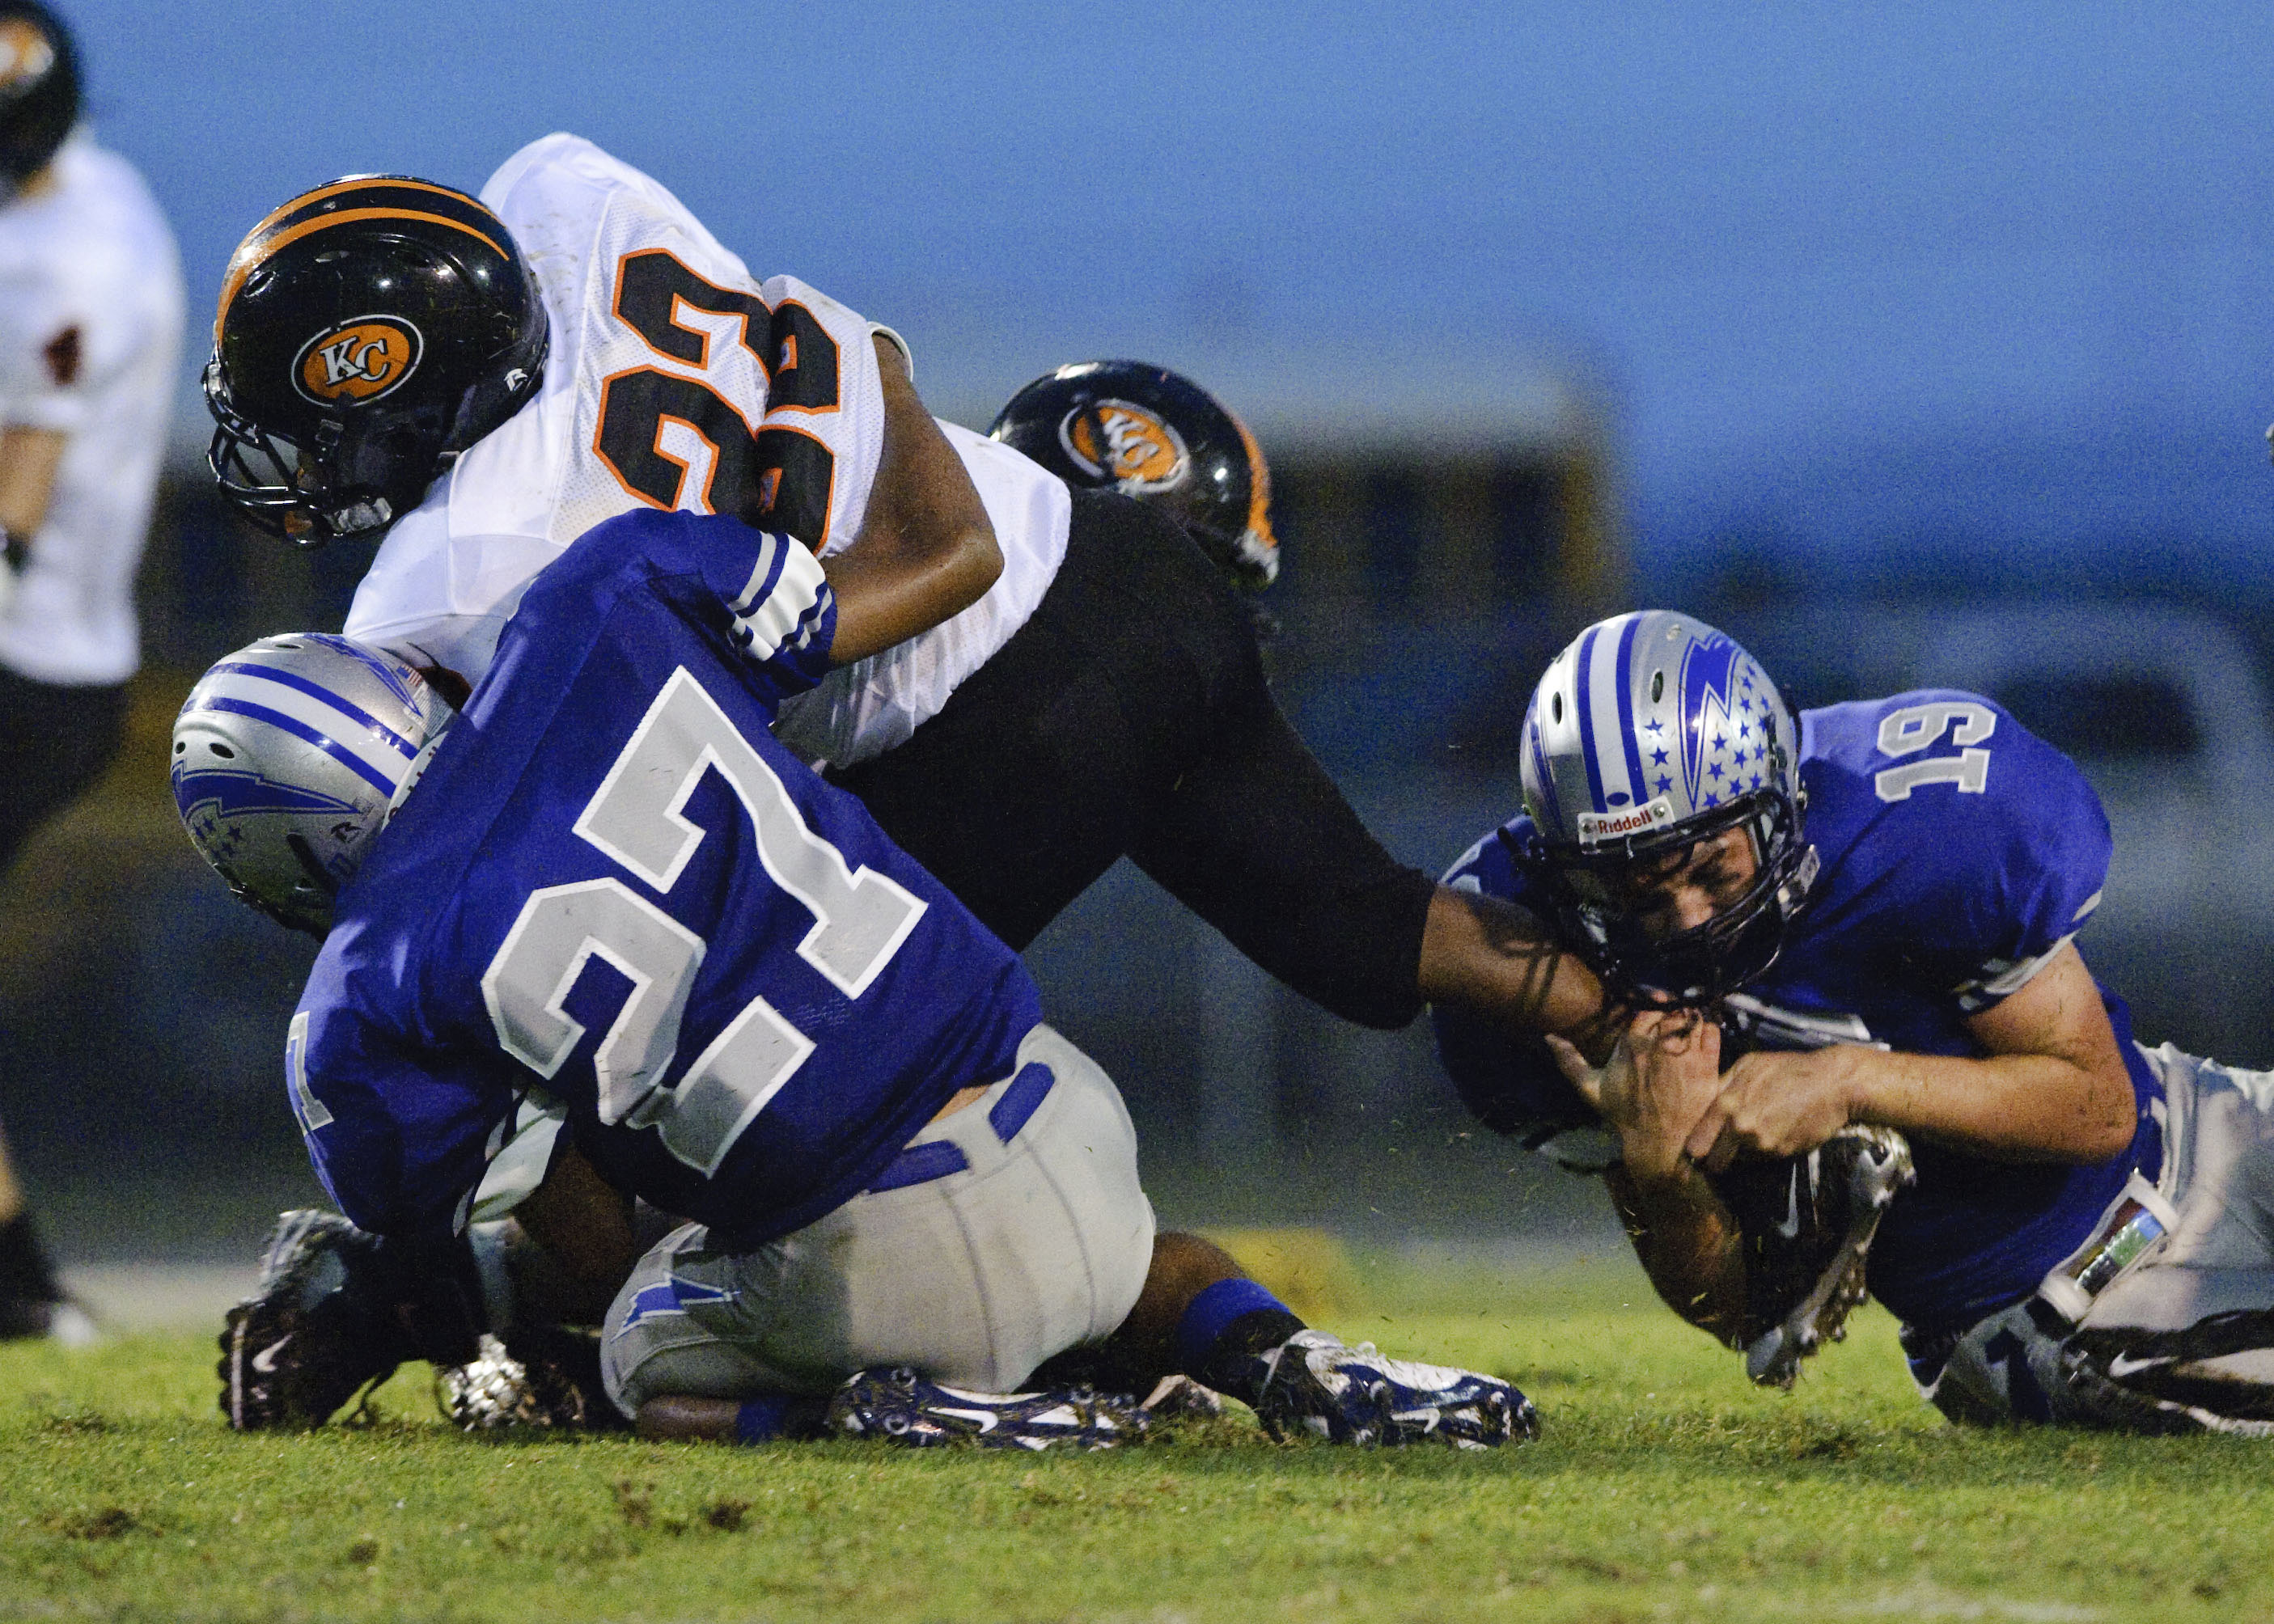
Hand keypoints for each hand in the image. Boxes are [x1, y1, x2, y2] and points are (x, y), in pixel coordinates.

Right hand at [1554, 1010, 1721, 1182]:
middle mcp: (1658, 1046)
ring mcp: (1685, 1056)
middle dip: (1674, 1015)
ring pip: (1693, 1018)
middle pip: (1672, 1012)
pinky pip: (1713, 1033)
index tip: (1655, 1019)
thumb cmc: (1623, 1114)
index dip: (1653, 1012)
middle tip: (1675, 1025)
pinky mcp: (1706, 1069)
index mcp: (1632, 1045)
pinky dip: (1709, 1030)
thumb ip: (1570, 1062)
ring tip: (1689, 1030)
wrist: (1656, 1142)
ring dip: (1692, 1021)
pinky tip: (1703, 1040)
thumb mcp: (1590, 1089)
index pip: (1648, 1011)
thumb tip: (1549, 1038)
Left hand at [1684, 1045, 1863, 1171]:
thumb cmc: (1789, 1069)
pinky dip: (1761, 1152)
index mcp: (1726, 1104)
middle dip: (1712, 1160)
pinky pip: (1761, 1159)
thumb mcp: (1748, 1065)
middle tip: (1717, 1152)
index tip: (1696, 1148)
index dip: (1694, 1148)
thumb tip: (1703, 1101)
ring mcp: (1762, 1144)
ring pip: (1737, 1163)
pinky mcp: (1781, 1154)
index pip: (1695, 1143)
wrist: (1833, 1084)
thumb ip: (1722, 1085)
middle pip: (1713, 1163)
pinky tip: (1771, 1133)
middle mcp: (1740, 1129)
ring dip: (1739, 1155)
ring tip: (1750, 1136)